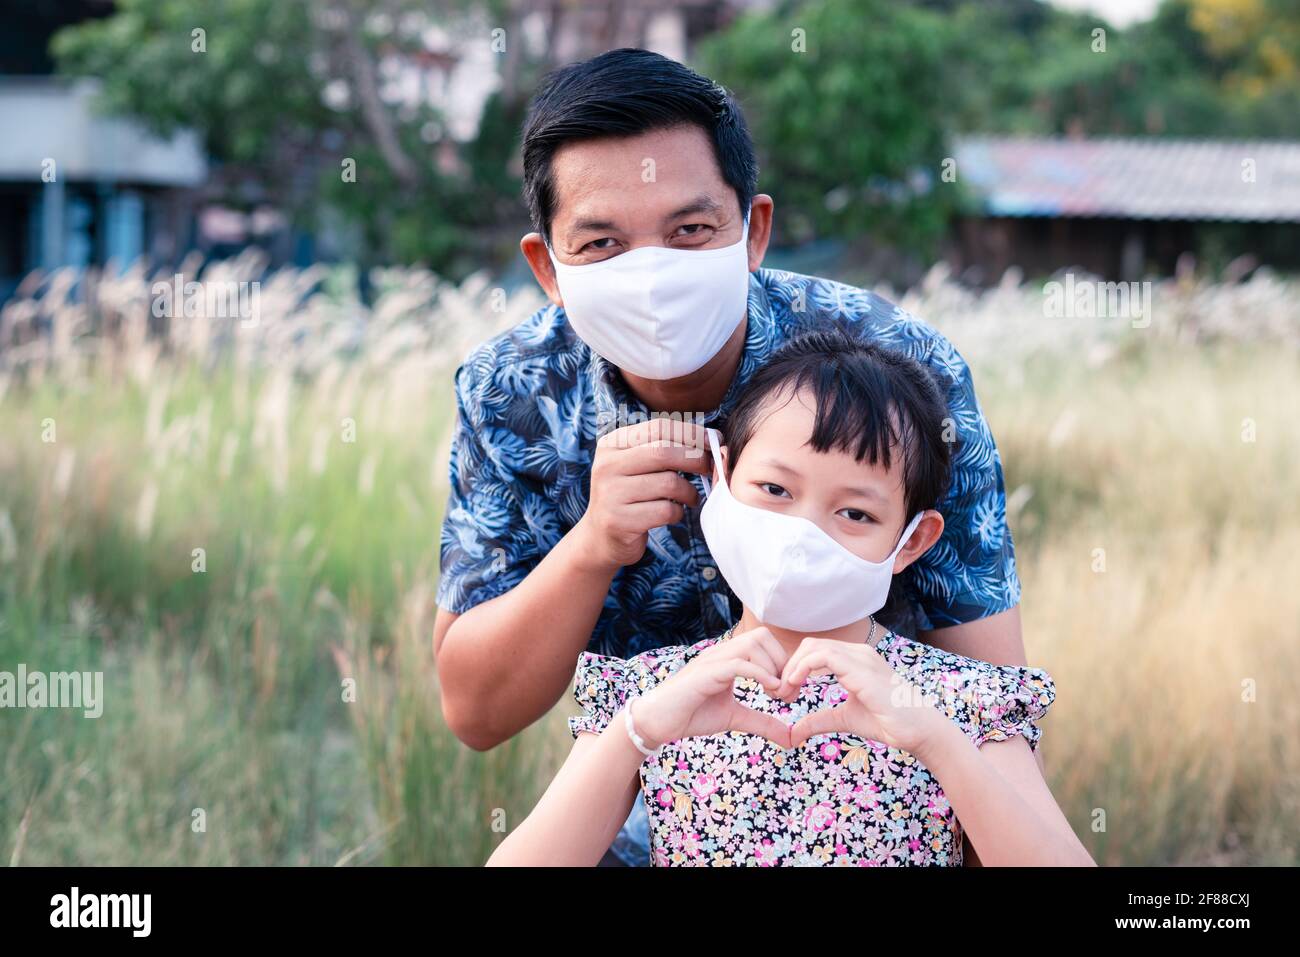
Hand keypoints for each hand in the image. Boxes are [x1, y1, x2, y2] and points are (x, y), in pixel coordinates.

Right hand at [573, 418, 711, 570]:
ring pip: (669, 483)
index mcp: (612, 444)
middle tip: (709, 469)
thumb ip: (664, 447)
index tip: (713, 441)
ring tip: (689, 497)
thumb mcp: (638, 465)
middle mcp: (607, 465)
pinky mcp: (619, 521)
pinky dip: (678, 512)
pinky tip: (673, 513)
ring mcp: (610, 493)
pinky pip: (666, 510)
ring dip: (689, 491)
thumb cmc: (631, 495)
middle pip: (664, 452)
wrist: (600, 537)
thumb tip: (712, 438)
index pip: (659, 428)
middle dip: (696, 459)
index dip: (692, 433)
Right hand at [632, 626, 794, 750]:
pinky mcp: (706, 673)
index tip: (788, 691)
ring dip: (772, 668)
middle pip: (763, 636)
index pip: (766, 642)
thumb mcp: (735, 718)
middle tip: (784, 692)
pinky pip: (738, 663)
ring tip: (775, 695)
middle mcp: (721, 652)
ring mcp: (713, 660)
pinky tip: (769, 690)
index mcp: (729, 657)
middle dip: (781, 661)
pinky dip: (759, 673)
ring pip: (752, 644)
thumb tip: (792, 738)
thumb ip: (763, 723)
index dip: (784, 663)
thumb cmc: (692, 715)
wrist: (657, 721)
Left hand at [781, 638, 947, 754]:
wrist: (917, 730)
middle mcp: (856, 653)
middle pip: (810, 645)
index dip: (794, 668)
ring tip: (786, 691)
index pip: (815, 651)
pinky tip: (795, 684)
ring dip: (793, 667)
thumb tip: (793, 732)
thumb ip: (819, 721)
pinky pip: (824, 656)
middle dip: (789, 667)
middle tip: (781, 693)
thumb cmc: (887, 722)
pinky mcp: (860, 669)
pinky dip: (803, 667)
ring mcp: (860, 658)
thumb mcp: (844, 719)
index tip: (784, 693)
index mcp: (854, 660)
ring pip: (814, 647)